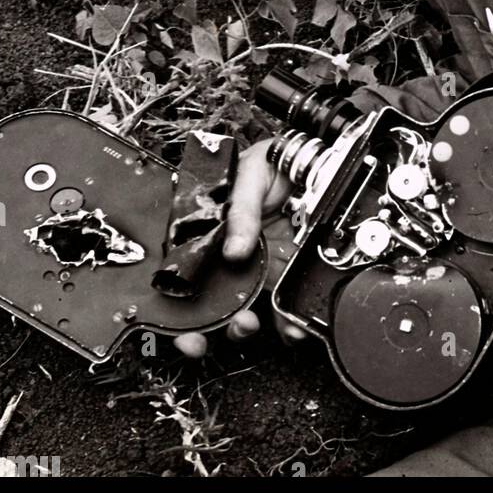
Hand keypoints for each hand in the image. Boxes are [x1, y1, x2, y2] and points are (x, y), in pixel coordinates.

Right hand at [174, 138, 307, 357]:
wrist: (311, 159)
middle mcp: (228, 252)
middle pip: (212, 298)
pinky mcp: (284, 267)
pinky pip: (280, 298)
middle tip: (221, 333)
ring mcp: (258, 263)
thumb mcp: (250, 175)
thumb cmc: (271, 160)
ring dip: (246, 325)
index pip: (185, 273)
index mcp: (207, 231)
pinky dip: (284, 319)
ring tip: (252, 326)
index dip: (181, 308)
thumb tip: (234, 250)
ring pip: (245, 305)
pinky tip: (289, 327)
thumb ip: (241, 210)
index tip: (186, 332)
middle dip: (214, 325)